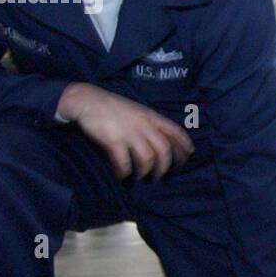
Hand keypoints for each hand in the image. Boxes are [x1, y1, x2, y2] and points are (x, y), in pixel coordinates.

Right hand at [58, 82, 193, 179]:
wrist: (87, 100)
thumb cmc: (112, 107)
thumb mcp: (137, 110)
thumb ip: (150, 122)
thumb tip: (161, 140)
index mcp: (151, 116)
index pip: (175, 131)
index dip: (184, 145)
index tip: (189, 156)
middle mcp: (144, 125)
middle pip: (164, 150)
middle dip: (165, 166)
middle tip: (160, 175)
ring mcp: (129, 133)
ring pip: (148, 158)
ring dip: (146, 171)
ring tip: (141, 176)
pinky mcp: (114, 141)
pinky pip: (124, 162)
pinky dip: (125, 172)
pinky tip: (122, 175)